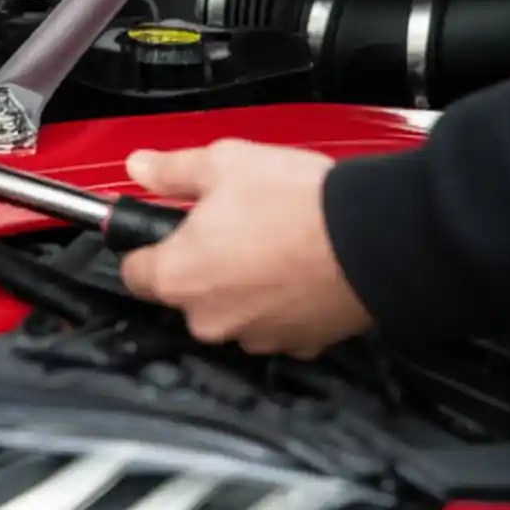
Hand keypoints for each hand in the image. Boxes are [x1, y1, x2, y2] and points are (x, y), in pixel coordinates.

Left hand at [118, 140, 373, 357]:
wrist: (374, 240)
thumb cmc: (292, 200)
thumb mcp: (223, 164)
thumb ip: (171, 171)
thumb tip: (137, 168)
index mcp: (177, 278)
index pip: (135, 273)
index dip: (147, 247)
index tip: (167, 228)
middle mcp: (207, 320)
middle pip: (186, 293)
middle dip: (201, 263)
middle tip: (232, 224)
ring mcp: (254, 338)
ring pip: (231, 310)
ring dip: (242, 285)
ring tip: (273, 244)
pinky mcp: (297, 346)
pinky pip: (275, 322)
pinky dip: (280, 301)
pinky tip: (300, 270)